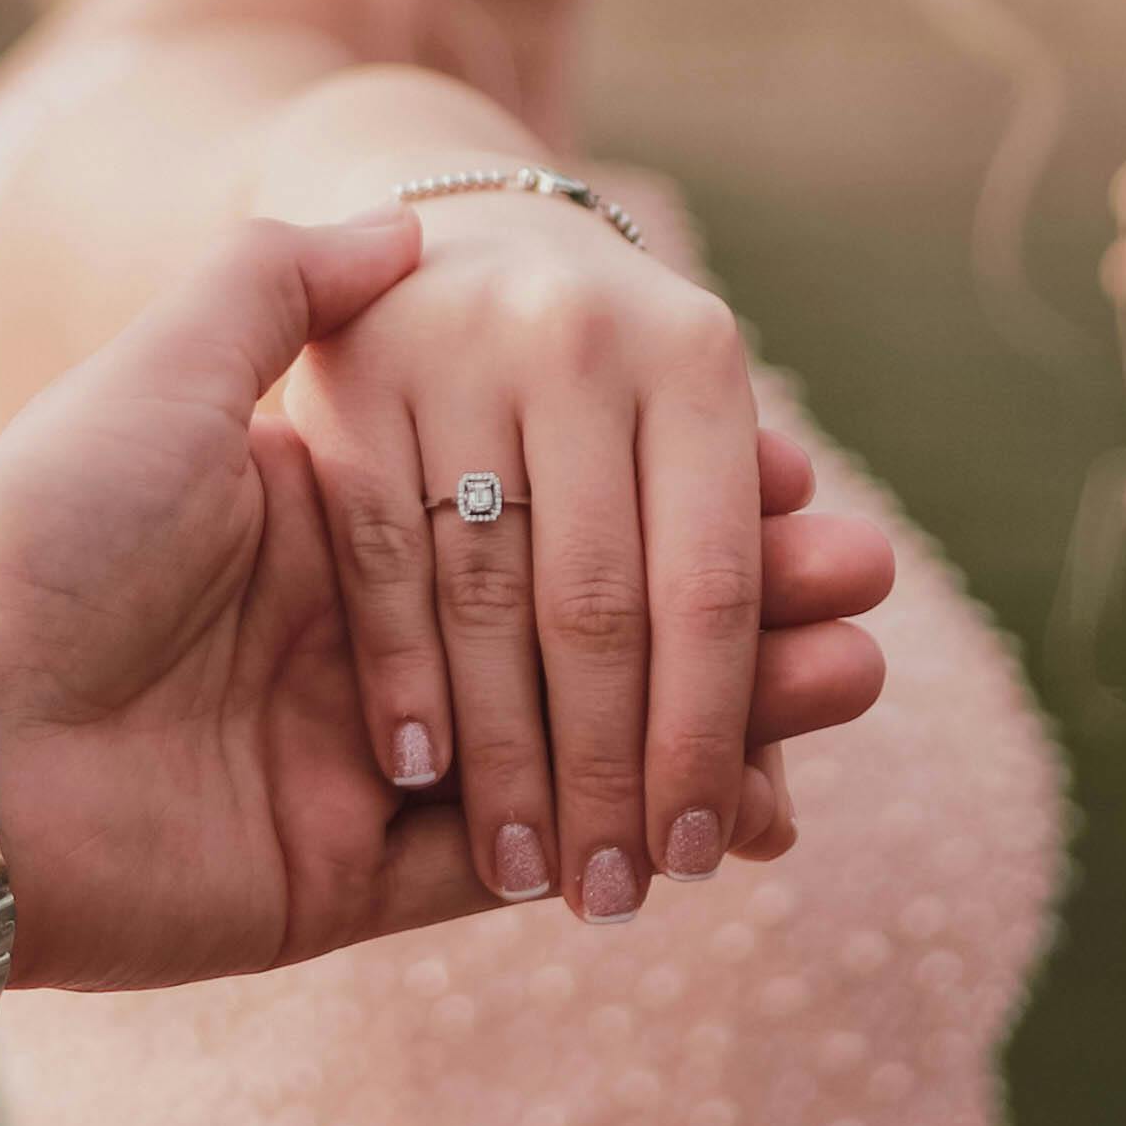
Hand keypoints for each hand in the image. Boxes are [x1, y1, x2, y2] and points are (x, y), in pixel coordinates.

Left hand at [0, 216, 887, 991]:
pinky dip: (645, 819)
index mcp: (335, 520)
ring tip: (857, 677)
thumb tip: (398, 215)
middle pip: (600, 623)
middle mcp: (369, 636)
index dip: (680, 497)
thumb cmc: (44, 535)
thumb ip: (283, 287)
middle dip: (742, 610)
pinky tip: (759, 792)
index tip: (813, 479)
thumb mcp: (162, 375)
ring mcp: (371, 763)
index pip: (557, 504)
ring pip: (593, 737)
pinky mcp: (357, 879)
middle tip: (874, 592)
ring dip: (728, 713)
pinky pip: (531, 854)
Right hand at [271, 180, 870, 921]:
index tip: (704, 856)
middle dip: (610, 773)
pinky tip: (425, 776)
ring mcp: (458, 346)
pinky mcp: (351, 374)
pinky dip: (408, 673)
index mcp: (696, 354)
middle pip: (602, 602)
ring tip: (528, 869)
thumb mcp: (675, 468)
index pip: (711, 583)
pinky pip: (382, 556)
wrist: (452, 229)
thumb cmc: (595, 399)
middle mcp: (583, 336)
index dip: (712, 735)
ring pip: (490, 591)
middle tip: (613, 896)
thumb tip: (774, 832)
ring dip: (509, 754)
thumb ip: (721, 639)